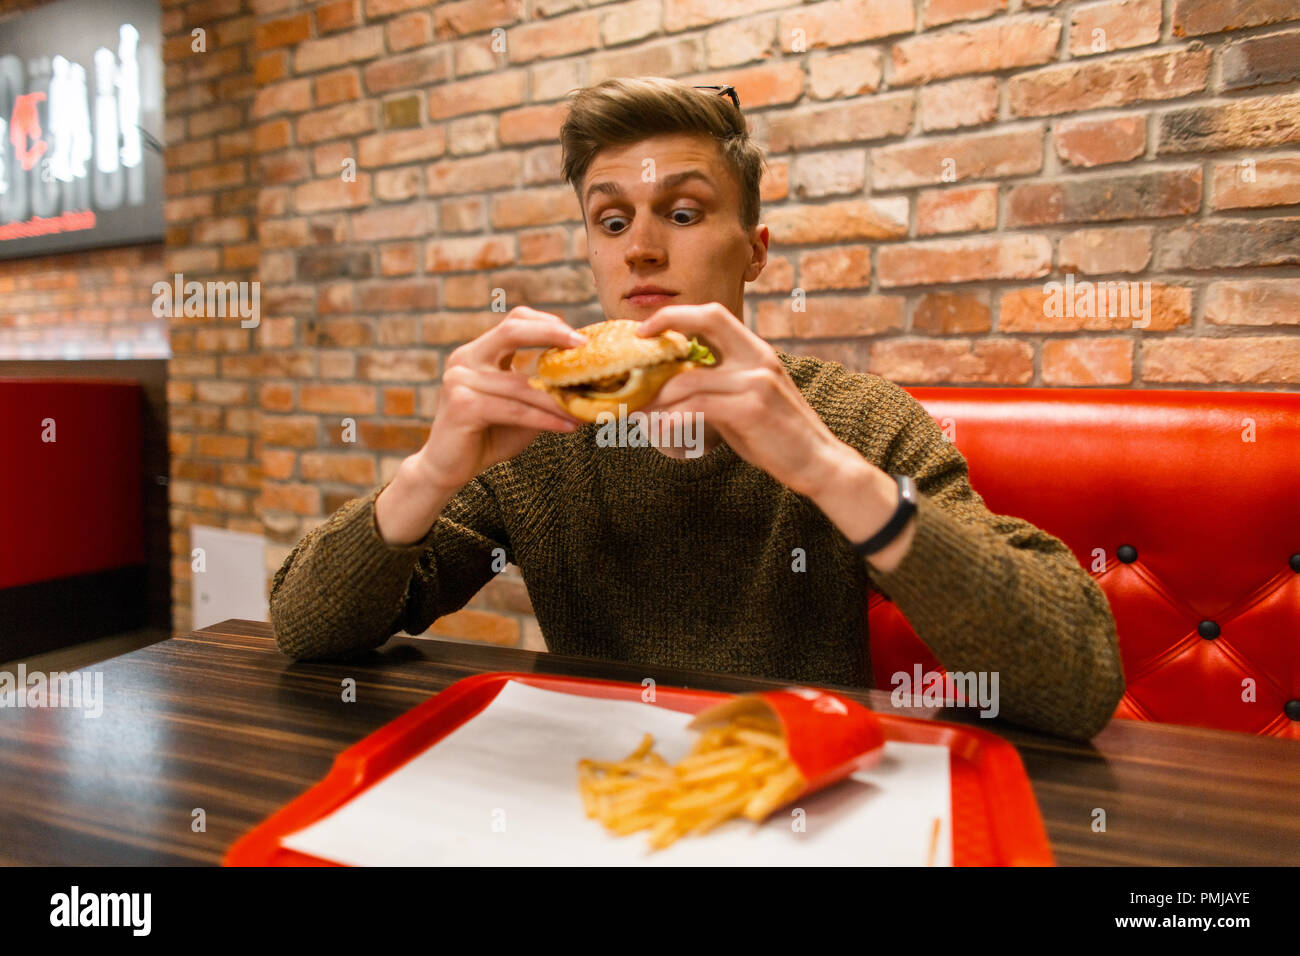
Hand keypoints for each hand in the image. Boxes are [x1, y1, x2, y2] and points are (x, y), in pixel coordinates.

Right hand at [414, 306, 586, 494]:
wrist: (448, 469)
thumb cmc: (489, 436)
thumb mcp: (522, 407)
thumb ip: (544, 389)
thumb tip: (589, 382)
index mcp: (480, 352)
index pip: (516, 320)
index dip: (548, 323)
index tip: (581, 339)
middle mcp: (466, 358)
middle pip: (512, 330)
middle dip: (551, 334)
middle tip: (584, 347)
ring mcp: (460, 379)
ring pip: (521, 384)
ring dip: (558, 398)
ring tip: (585, 409)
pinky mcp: (462, 405)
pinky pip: (515, 410)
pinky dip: (545, 418)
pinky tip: (568, 426)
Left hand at [635, 302, 848, 498]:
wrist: (819, 462)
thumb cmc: (778, 435)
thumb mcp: (749, 400)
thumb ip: (719, 387)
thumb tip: (673, 388)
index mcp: (757, 351)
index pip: (714, 314)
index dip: (677, 314)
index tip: (646, 328)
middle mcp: (758, 358)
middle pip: (708, 320)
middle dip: (668, 323)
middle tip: (636, 348)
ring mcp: (756, 382)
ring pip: (690, 379)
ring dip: (657, 398)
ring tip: (637, 413)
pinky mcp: (751, 410)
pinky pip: (698, 407)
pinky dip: (673, 419)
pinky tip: (660, 432)